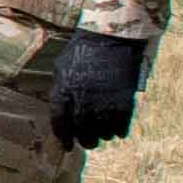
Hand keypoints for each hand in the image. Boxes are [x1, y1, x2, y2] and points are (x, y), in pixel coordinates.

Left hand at [48, 27, 154, 148]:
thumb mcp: (62, 66)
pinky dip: (119, 131)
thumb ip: (59, 89)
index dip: (63, 137)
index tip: (67, 145)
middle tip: (89, 142)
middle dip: (86, 140)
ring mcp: (103, 101)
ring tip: (103, 135)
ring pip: (102, 131)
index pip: (60, 122)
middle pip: (82, 131)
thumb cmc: (83, 50)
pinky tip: (118, 131)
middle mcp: (82, 99)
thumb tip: (59, 109)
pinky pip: (121, 125)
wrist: (111, 36)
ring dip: (103, 136)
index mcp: (64, 90)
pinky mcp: (123, 100)